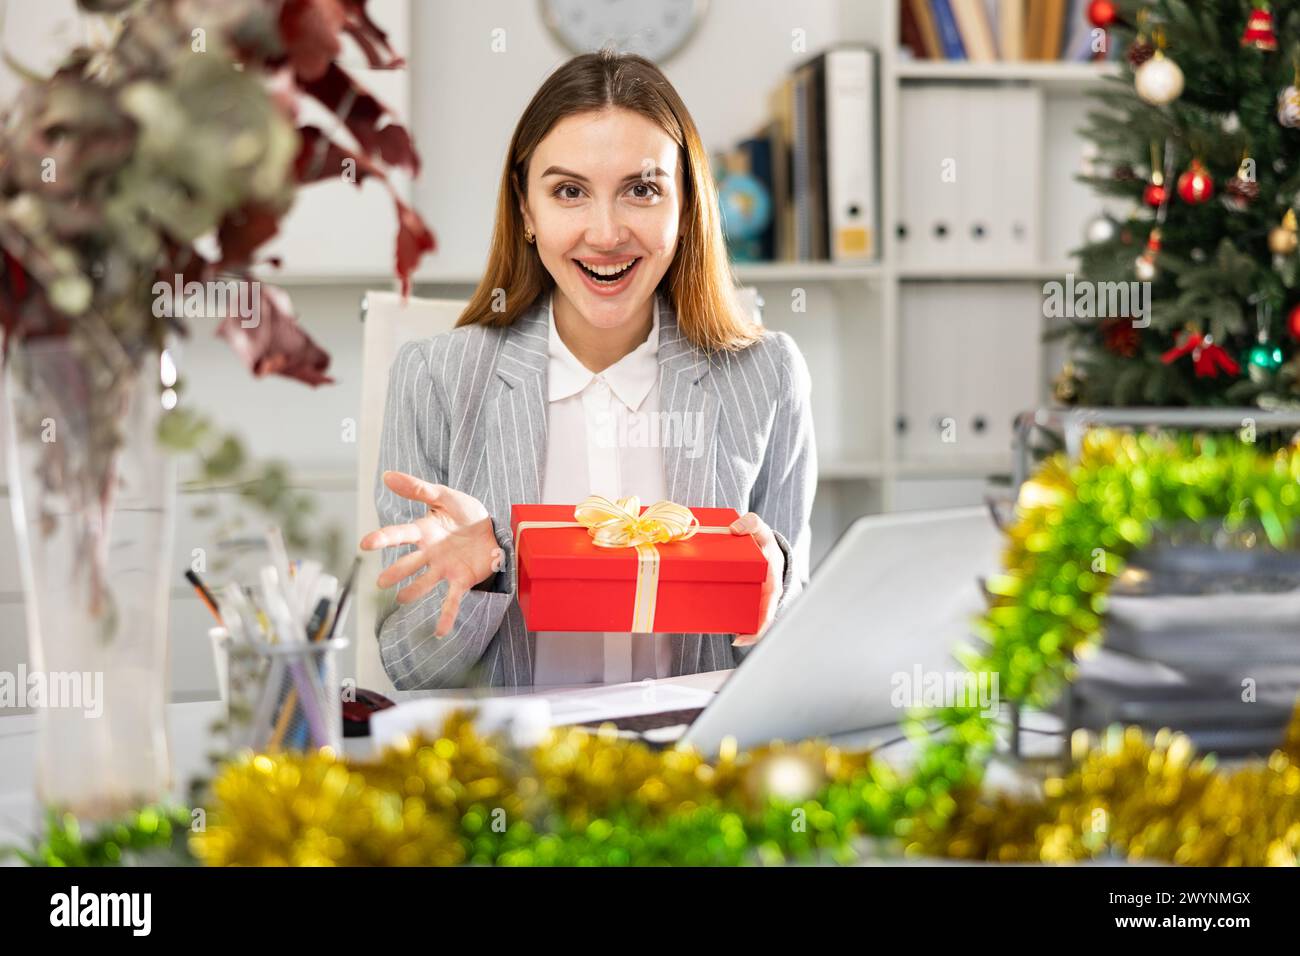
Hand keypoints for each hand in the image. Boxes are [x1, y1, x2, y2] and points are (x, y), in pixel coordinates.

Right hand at [358, 471, 503, 637]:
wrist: (493, 527)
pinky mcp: (461, 580)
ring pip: (425, 582)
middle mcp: (430, 553)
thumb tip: (388, 475)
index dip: (383, 538)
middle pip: (410, 563)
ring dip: (414, 591)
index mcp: (424, 531)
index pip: (400, 535)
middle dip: (397, 571)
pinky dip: (446, 615)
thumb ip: (418, 488)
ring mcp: (444, 568)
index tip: (365, 543)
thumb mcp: (444, 495)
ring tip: (400, 599)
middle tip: (381, 581)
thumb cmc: (465, 512)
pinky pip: (452, 599)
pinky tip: (440, 631)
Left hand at [729, 511, 783, 645]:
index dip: (760, 626)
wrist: (766, 543)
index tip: (744, 636)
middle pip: (763, 621)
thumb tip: (736, 529)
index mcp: (772, 581)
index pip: (769, 609)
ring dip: (744, 631)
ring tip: (731, 637)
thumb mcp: (760, 528)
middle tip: (736, 641)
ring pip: (753, 620)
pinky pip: (744, 612)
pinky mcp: (751, 597)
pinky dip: (737, 622)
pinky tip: (727, 627)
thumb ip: (751, 523)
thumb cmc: (763, 540)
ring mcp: (760, 598)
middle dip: (752, 635)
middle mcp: (768, 594)